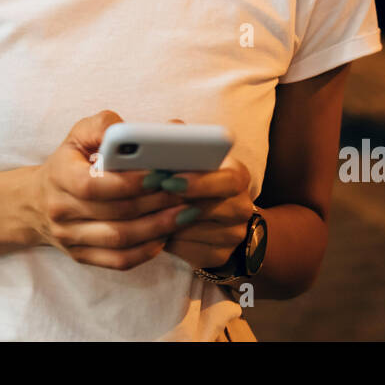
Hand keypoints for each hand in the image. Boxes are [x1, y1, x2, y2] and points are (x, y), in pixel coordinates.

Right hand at [28, 110, 197, 270]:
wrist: (37, 201)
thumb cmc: (70, 161)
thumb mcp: (80, 134)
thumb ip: (105, 126)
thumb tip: (135, 131)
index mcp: (59, 175)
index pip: (93, 184)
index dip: (129, 182)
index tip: (160, 174)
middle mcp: (60, 210)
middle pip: (114, 213)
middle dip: (154, 202)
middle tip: (185, 191)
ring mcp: (69, 238)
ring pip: (119, 239)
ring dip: (157, 227)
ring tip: (185, 212)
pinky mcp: (81, 256)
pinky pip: (118, 260)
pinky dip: (146, 250)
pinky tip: (166, 235)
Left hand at [159, 119, 253, 270]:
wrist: (213, 216)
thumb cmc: (192, 176)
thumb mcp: (190, 154)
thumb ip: (181, 139)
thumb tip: (170, 128)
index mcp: (237, 175)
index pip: (229, 179)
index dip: (200, 181)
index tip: (169, 179)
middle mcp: (242, 205)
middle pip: (215, 208)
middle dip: (177, 202)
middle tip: (148, 196)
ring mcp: (233, 234)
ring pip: (198, 232)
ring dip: (168, 222)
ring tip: (141, 209)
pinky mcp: (219, 256)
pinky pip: (191, 252)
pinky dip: (170, 242)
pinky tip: (153, 229)